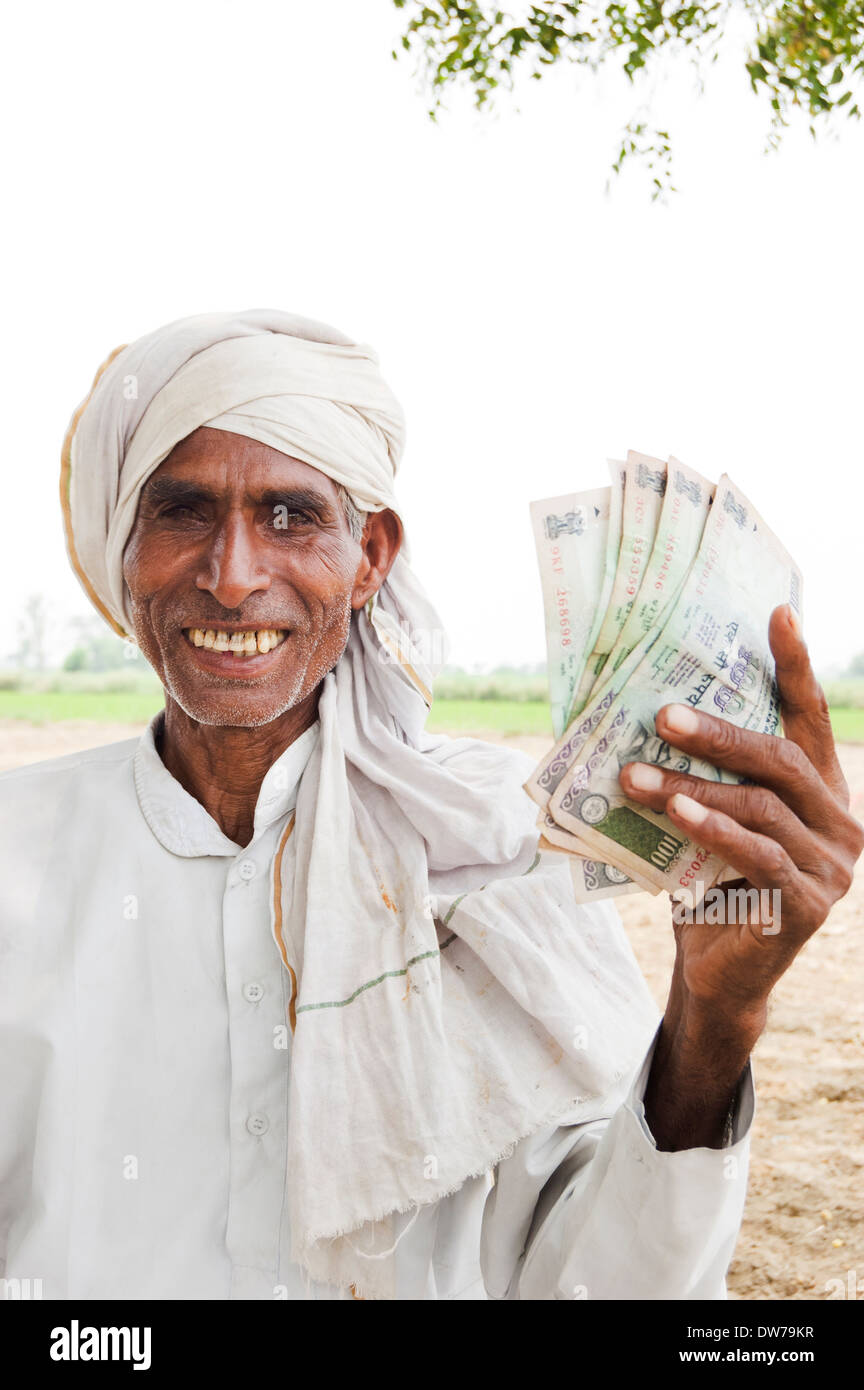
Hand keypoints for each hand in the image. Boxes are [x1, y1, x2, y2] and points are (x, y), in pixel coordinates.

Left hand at [620, 604, 863, 1148]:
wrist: (718, 972)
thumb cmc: (707, 882)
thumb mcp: (705, 818)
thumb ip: (701, 775)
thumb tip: (639, 715)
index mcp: (819, 788)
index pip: (809, 717)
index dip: (796, 665)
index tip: (778, 613)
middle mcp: (839, 819)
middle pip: (780, 757)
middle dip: (717, 732)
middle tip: (661, 713)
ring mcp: (832, 864)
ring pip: (760, 806)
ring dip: (691, 786)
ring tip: (635, 774)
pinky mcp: (810, 904)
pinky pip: (759, 854)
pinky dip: (713, 830)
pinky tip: (675, 813)